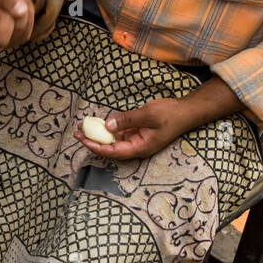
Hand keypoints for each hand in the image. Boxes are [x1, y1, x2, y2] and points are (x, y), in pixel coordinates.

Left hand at [74, 97, 191, 160]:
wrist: (186, 111)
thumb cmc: (171, 114)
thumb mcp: (148, 114)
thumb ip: (127, 120)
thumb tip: (108, 125)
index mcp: (140, 148)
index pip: (114, 152)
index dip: (97, 147)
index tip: (83, 141)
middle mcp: (137, 147)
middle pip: (111, 148)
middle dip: (93, 142)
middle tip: (76, 133)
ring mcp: (137, 140)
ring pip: (113, 141)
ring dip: (98, 135)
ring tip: (82, 128)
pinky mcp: (137, 132)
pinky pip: (119, 133)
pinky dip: (108, 129)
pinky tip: (97, 123)